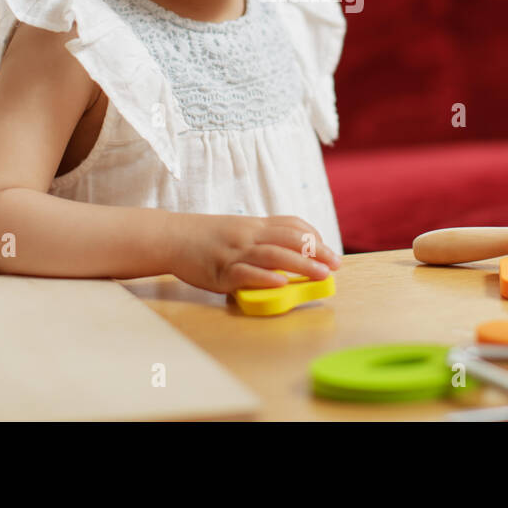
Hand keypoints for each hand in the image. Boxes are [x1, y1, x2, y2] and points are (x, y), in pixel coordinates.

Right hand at [166, 213, 341, 293]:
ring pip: (273, 255)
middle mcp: (248, 235)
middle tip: (335, 265)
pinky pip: (245, 273)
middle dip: (316, 252)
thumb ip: (260, 240)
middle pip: (289, 239)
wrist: (171, 236)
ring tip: (321, 274)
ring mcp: (235, 252)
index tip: (328, 250)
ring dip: (301, 265)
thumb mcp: (237, 231)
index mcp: (255, 225)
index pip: (291, 224)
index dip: (314, 237)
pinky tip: (280, 282)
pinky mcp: (220, 271)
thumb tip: (288, 258)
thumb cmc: (206, 238)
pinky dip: (264, 277)